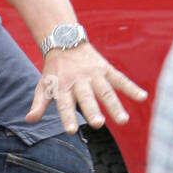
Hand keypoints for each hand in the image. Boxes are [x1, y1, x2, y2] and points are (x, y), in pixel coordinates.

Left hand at [25, 42, 147, 133]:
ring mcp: (94, 74)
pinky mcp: (106, 69)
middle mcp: (79, 81)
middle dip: (92, 111)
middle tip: (98, 124)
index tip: (71, 130)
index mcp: (62, 87)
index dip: (67, 117)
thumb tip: (29, 120)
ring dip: (115, 105)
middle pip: (87, 98)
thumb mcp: (43, 86)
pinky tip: (142, 97)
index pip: (64, 104)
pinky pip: (120, 79)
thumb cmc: (54, 71)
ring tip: (123, 121)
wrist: (65, 42)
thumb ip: (38, 104)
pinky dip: (132, 87)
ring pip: (106, 91)